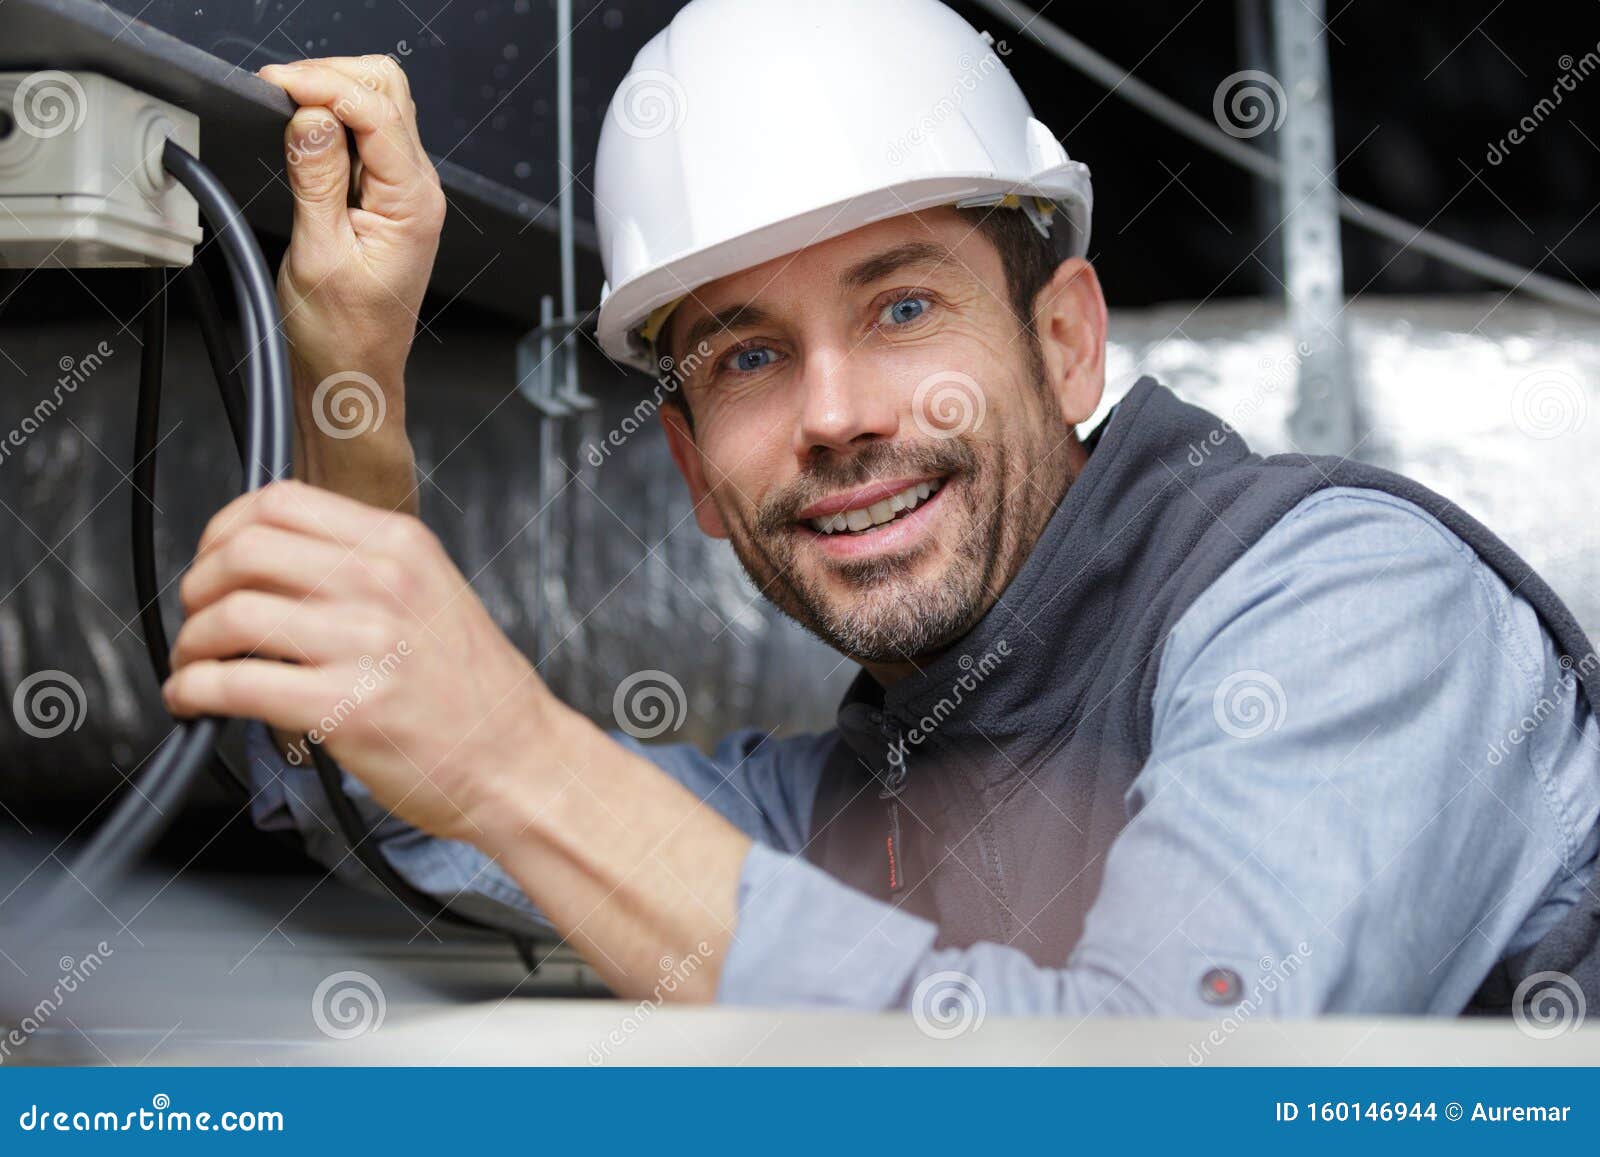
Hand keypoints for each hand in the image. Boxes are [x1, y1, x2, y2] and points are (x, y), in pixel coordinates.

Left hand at [163, 479, 550, 843]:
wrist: (519, 761)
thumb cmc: (474, 692)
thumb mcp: (432, 593)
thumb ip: (362, 567)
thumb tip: (268, 563)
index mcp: (400, 546)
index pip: (280, 501)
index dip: (223, 527)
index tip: (214, 560)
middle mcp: (383, 583)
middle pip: (242, 549)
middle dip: (197, 586)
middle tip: (197, 616)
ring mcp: (366, 643)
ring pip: (230, 614)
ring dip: (191, 643)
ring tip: (195, 665)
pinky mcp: (345, 708)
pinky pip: (235, 684)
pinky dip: (194, 690)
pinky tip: (195, 700)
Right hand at [256, 56, 445, 507]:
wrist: (350, 374)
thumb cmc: (340, 334)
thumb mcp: (317, 253)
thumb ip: (316, 179)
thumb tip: (309, 117)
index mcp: (412, 203)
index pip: (378, 110)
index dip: (323, 85)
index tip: (274, 85)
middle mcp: (418, 191)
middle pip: (388, 92)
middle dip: (332, 78)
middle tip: (277, 93)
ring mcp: (404, 193)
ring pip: (378, 108)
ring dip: (330, 97)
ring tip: (283, 113)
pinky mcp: (384, 199)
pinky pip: (365, 139)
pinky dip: (331, 124)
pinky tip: (301, 140)